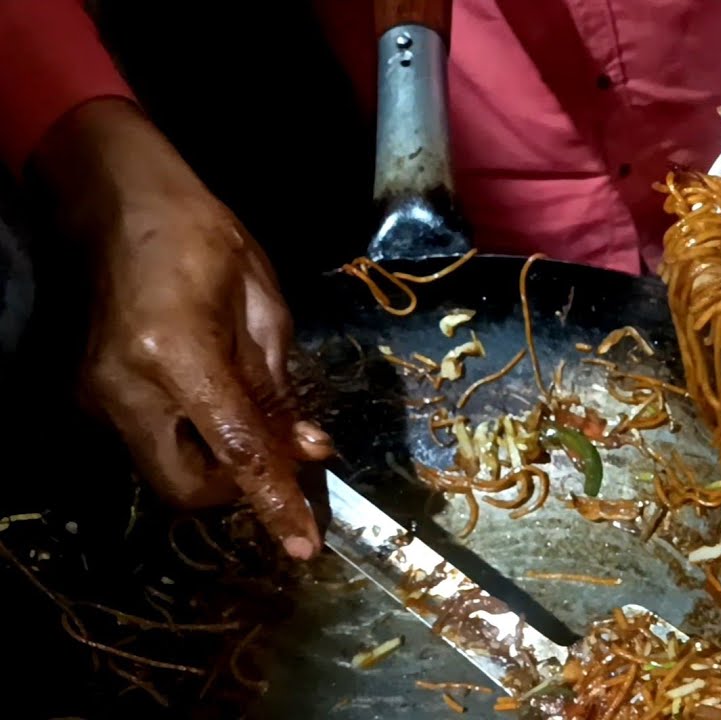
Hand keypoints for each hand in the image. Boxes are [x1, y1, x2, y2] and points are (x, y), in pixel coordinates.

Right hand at [33, 99, 331, 558]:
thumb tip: (307, 448)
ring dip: (214, 465)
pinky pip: (147, 439)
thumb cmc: (202, 234)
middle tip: (279, 463)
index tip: (303, 547)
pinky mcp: (87, 391)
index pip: (235, 451)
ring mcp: (96, 393)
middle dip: (237, 492)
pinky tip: (215, 402)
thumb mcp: (261, 301)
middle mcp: (125, 386)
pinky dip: (189, 439)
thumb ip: (279, 383)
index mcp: (176, 351)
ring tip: (251, 422)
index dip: (273, 502)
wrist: (115, 199)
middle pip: (186, 487)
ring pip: (164, 468)